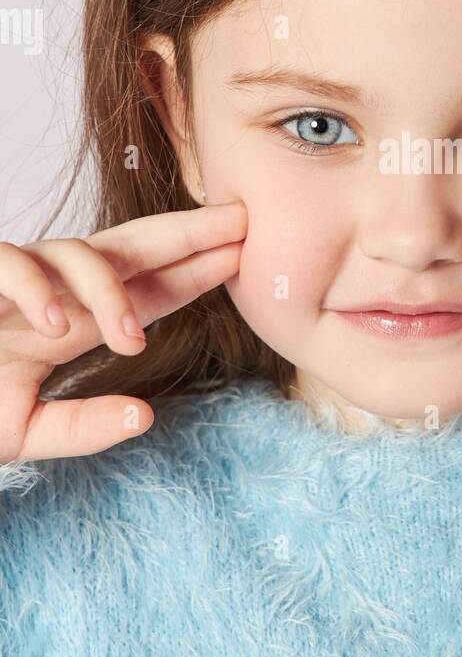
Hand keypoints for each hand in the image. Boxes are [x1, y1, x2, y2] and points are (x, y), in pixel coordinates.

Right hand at [0, 202, 246, 463]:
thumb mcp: (25, 433)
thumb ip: (82, 426)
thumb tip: (144, 416)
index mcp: (70, 325)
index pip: (145, 289)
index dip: (193, 271)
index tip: (243, 256)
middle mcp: (50, 294)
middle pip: (129, 248)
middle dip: (185, 234)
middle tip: (240, 222)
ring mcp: (13, 283)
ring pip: (75, 252)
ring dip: (110, 289)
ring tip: (130, 341)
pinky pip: (9, 262)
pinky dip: (35, 287)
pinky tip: (58, 325)